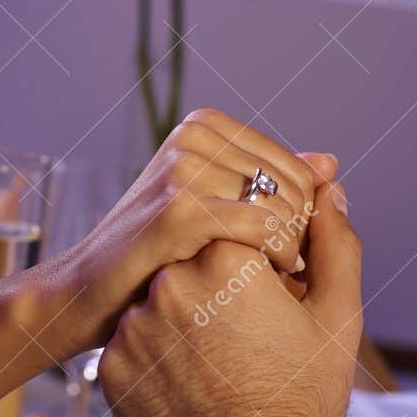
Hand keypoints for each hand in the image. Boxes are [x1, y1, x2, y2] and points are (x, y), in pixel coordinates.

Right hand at [54, 108, 336, 352]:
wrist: (87, 291)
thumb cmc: (155, 255)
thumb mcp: (214, 209)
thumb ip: (271, 182)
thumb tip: (329, 161)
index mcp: (204, 125)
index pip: (298, 169)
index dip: (307, 218)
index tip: (292, 254)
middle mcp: (193, 135)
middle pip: (295, 186)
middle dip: (301, 235)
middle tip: (287, 273)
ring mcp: (183, 167)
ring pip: (283, 208)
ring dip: (291, 252)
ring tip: (274, 280)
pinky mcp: (178, 208)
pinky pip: (262, 229)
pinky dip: (276, 259)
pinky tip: (264, 281)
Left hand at [99, 180, 362, 416]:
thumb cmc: (303, 406)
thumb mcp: (337, 319)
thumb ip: (334, 241)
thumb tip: (328, 185)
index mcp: (227, 259)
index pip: (239, 222)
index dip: (264, 255)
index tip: (279, 289)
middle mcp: (171, 282)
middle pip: (197, 255)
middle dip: (224, 283)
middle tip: (251, 331)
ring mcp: (135, 325)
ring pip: (164, 296)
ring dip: (189, 315)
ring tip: (222, 362)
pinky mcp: (113, 363)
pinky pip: (138, 337)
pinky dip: (162, 350)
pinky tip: (193, 382)